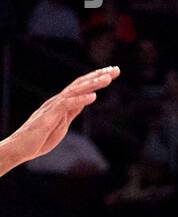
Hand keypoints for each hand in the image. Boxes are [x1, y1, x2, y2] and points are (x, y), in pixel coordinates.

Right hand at [0, 67, 119, 175]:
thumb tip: (82, 103)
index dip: (97, 78)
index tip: (112, 72)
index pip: (82, 87)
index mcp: (63, 103)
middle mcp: (58, 100)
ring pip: (75, 91)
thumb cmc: (41, 137)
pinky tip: (94, 96)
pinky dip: (81, 100)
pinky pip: (67, 105)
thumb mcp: (62, 123)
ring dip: (93, 84)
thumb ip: (71, 111)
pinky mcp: (50, 115)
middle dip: (99, 76)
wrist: (22, 147)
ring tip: (108, 78)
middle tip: (116, 69)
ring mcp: (53, 107)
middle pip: (81, 84)